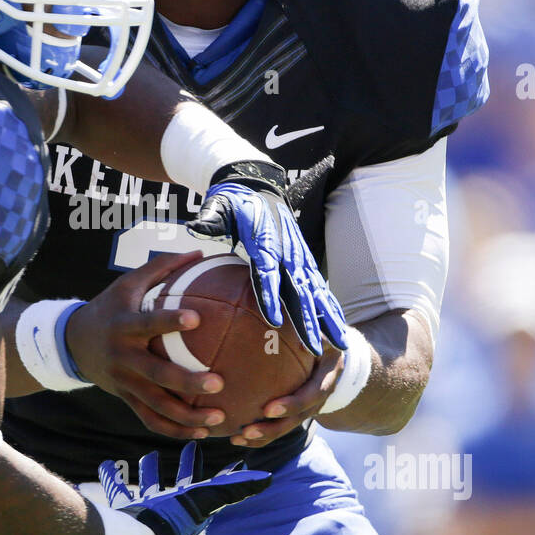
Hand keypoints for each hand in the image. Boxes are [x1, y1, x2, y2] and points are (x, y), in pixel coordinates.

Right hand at [65, 250, 226, 438]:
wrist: (72, 341)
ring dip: (187, 416)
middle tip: (218, 382)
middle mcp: (123, 356)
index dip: (170, 321)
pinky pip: (151, 419)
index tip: (197, 318)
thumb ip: (162, 267)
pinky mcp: (126, 398)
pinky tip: (202, 433)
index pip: (148, 323)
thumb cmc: (110, 307)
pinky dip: (175, 430)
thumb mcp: (128, 283)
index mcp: (124, 325)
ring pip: (156, 405)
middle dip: (187, 381)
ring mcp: (124, 382)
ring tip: (218, 418)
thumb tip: (199, 251)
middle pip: (156, 374)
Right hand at [98, 441, 271, 534]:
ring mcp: (147, 511)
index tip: (233, 458)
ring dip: (149, 472)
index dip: (224, 473)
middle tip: (190, 445)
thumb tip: (267, 478)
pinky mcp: (125, 511)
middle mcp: (171, 508)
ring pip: (150, 486)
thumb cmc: (174, 519)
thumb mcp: (208, 497)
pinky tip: (108, 465)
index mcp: (191, 505)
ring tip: (147, 456)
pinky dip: (113, 478)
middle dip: (186, 465)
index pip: (213, 485)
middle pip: (182, 482)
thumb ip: (235, 488)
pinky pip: (118, 491)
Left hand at [188, 160, 347, 357]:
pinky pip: (319, 289)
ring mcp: (300, 257)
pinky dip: (330, 309)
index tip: (274, 320)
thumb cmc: (235, 202)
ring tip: (338, 345)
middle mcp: (287, 251)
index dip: (271, 295)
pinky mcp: (305, 262)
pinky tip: (337, 332)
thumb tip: (196, 226)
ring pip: (316, 292)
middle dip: (307, 319)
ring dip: (327, 319)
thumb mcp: (220, 204)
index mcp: (264, 240)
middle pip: (298, 289)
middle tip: (312, 346)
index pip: (267, 271)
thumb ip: (211, 218)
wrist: (259, 187)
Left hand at [229, 343, 344, 447]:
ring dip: (262, 436)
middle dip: (272, 428)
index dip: (292, 404)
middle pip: (296, 419)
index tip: (269, 409)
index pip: (311, 396)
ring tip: (238, 438)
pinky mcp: (294, 414)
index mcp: (326, 378)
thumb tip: (292, 330)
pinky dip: (258, 437)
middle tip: (247, 430)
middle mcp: (317, 399)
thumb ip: (311, 332)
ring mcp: (306, 409)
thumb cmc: (322, 339)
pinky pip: (277, 429)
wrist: (333, 358)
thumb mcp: (323, 333)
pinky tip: (236, 438)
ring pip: (285, 428)